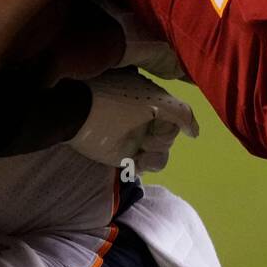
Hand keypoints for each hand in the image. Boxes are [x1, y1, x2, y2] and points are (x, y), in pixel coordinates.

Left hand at [67, 69, 198, 173]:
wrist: (71, 113)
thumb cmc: (111, 101)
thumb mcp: (153, 100)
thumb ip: (180, 112)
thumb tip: (195, 133)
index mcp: (150, 100)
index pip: (179, 115)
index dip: (181, 123)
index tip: (183, 130)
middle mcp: (144, 119)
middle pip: (169, 136)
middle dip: (162, 138)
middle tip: (146, 136)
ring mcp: (133, 137)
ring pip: (159, 154)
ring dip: (154, 156)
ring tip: (140, 154)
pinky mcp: (120, 154)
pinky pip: (143, 166)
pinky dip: (142, 165)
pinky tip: (133, 162)